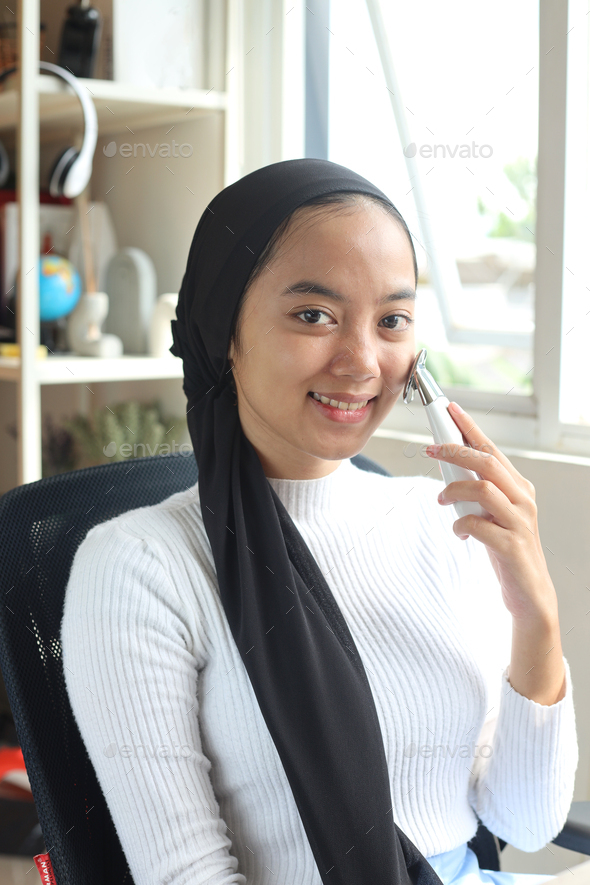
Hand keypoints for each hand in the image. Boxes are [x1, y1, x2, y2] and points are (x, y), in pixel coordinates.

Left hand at [426, 402, 557, 623]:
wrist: (529, 593)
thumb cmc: (506, 548)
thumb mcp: (493, 514)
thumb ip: (478, 491)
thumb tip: (448, 465)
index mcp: (518, 488)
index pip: (492, 449)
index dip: (470, 427)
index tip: (450, 410)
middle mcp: (523, 500)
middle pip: (488, 462)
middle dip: (455, 451)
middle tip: (430, 450)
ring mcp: (520, 522)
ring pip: (484, 488)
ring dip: (454, 490)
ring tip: (442, 500)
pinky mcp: (512, 545)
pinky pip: (479, 524)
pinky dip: (461, 524)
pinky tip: (458, 532)